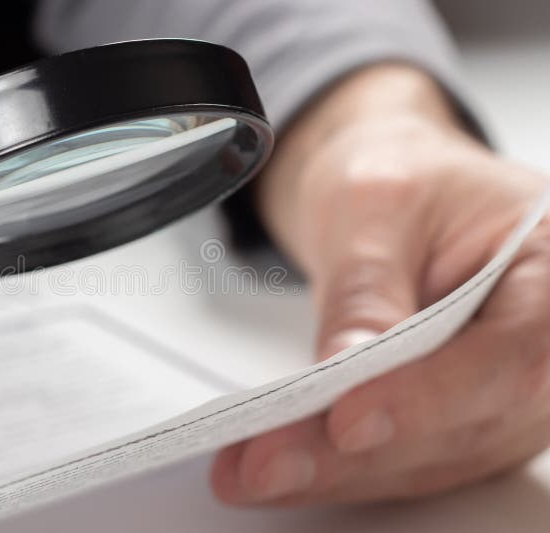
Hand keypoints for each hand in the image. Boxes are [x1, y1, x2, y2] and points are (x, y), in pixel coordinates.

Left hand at [210, 65, 549, 505]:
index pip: (512, 354)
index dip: (431, 397)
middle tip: (268, 462)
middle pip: (470, 423)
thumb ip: (366, 289)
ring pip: (434, 456)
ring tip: (257, 470)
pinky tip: (285, 466)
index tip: (349, 419)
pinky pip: (410, 457)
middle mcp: (547, 340)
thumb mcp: (373, 206)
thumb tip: (346, 373)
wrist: (394, 195)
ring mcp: (509, 390)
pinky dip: (344, 467)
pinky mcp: (462, 417)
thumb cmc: (399, 177)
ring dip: (340, 473)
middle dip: (361, 453)